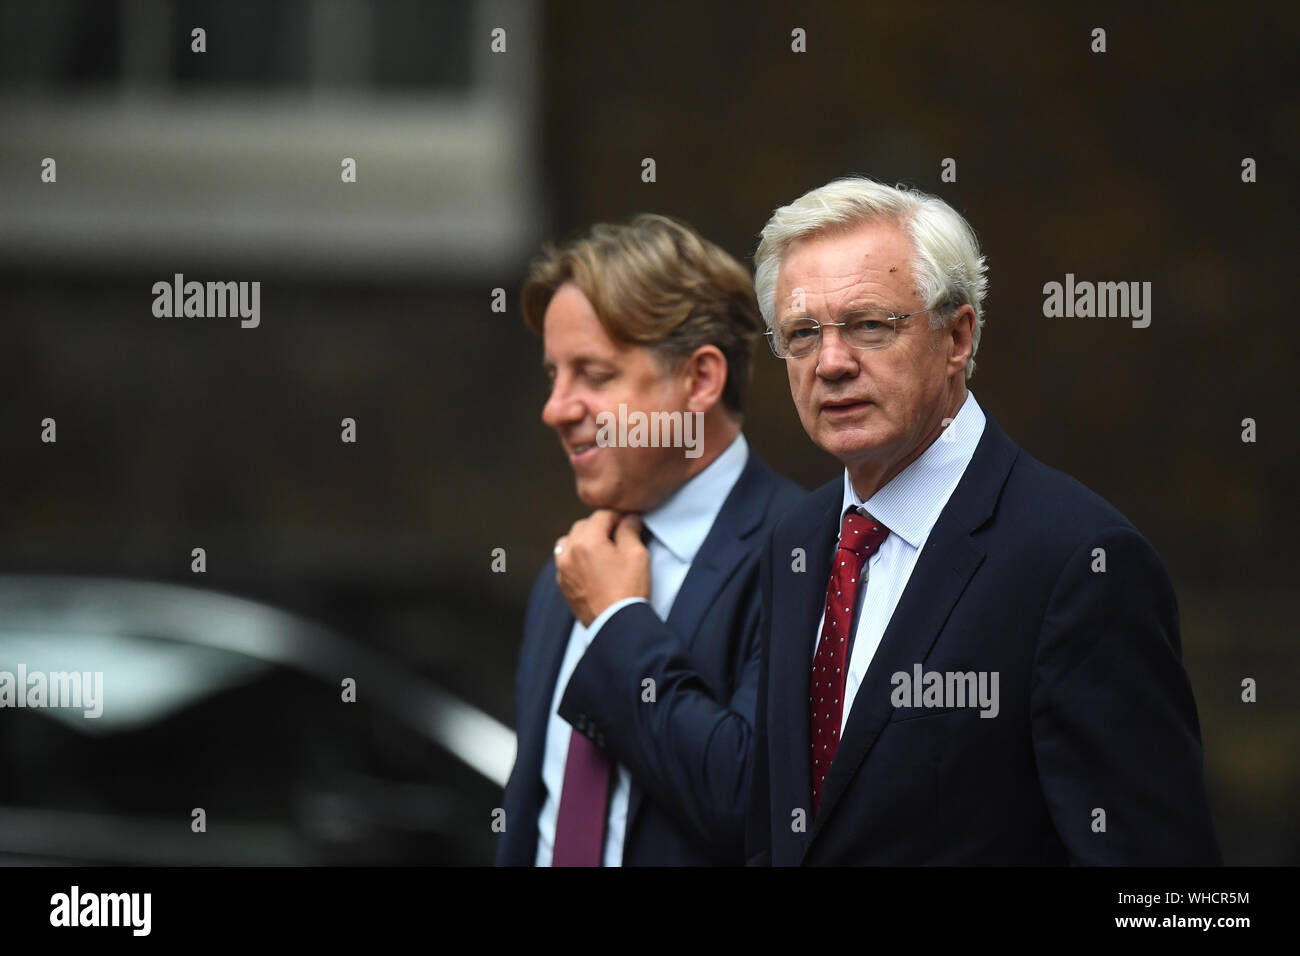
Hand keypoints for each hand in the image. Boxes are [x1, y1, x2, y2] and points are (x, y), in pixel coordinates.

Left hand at [554, 510, 649, 626]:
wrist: (616, 624)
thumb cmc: (628, 590)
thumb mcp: (636, 555)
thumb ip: (630, 531)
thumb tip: (629, 520)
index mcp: (587, 542)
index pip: (602, 515)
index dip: (618, 515)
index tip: (629, 520)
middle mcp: (569, 553)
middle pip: (583, 526)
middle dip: (601, 527)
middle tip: (619, 535)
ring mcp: (563, 570)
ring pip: (569, 542)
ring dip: (584, 540)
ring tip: (603, 549)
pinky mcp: (563, 584)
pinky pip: (565, 561)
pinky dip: (577, 557)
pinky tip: (593, 565)